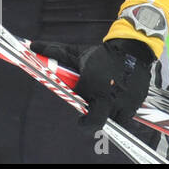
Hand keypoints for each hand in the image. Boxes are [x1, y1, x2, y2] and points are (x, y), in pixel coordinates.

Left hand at [32, 38, 155, 128]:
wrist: (132, 49)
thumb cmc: (101, 53)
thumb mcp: (77, 53)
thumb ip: (54, 51)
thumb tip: (32, 45)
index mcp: (90, 83)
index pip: (77, 100)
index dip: (75, 101)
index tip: (75, 103)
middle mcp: (107, 94)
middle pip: (96, 122)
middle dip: (87, 123)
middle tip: (83, 120)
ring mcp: (123, 101)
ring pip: (111, 120)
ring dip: (105, 116)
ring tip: (102, 106)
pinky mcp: (136, 103)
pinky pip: (126, 117)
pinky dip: (119, 113)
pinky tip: (115, 104)